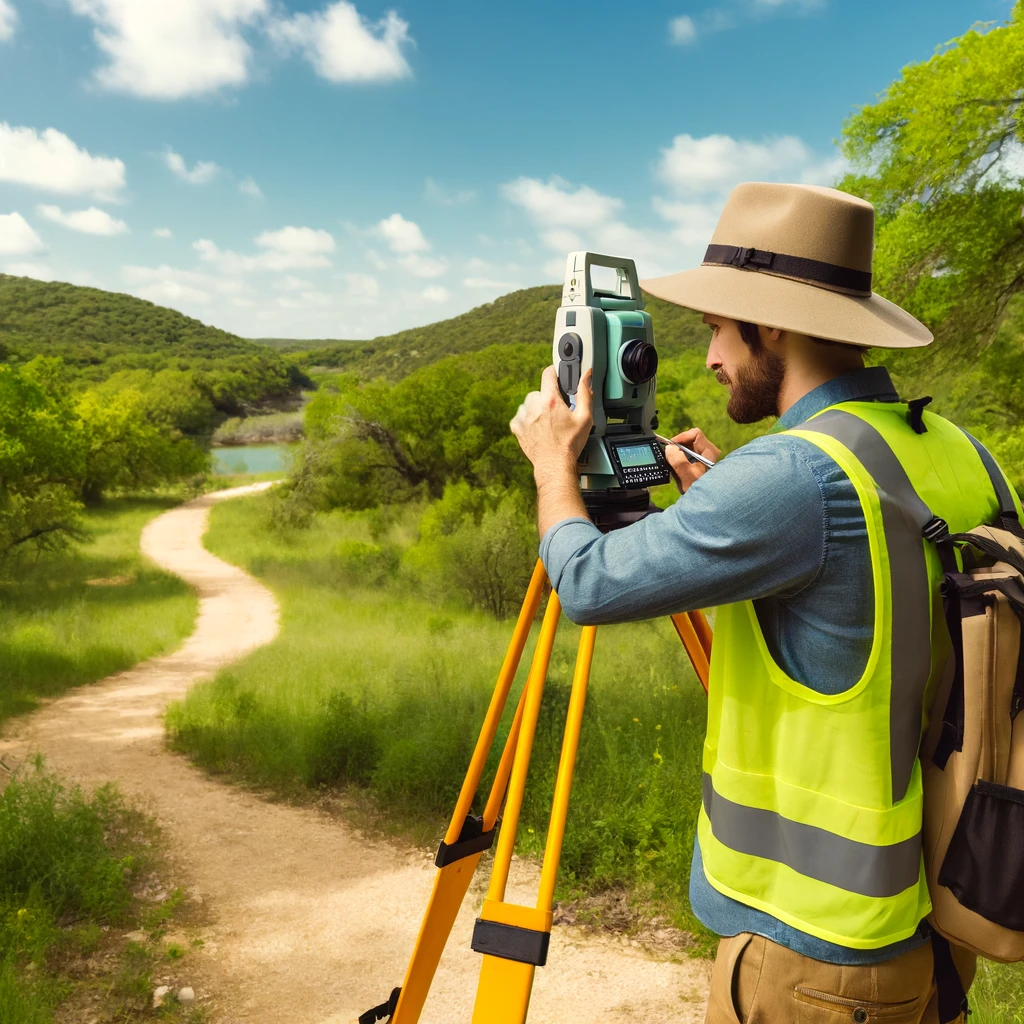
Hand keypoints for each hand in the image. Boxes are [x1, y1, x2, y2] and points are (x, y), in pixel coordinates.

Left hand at [510, 366, 593, 480]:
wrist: (554, 465)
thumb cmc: (569, 444)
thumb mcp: (585, 418)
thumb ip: (585, 393)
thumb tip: (586, 376)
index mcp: (550, 401)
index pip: (548, 373)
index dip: (555, 372)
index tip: (558, 376)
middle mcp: (533, 406)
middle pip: (540, 391)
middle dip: (548, 397)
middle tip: (558, 411)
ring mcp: (523, 417)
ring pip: (529, 403)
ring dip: (537, 408)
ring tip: (549, 422)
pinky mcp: (517, 427)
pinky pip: (521, 416)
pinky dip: (528, 419)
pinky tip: (539, 428)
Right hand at [665, 427, 720, 493]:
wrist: (703, 502)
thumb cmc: (699, 490)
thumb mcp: (686, 476)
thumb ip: (677, 461)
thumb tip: (669, 448)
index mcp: (709, 452)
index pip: (695, 434)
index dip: (681, 437)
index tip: (671, 446)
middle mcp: (708, 452)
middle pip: (690, 440)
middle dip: (678, 447)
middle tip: (670, 456)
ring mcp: (704, 457)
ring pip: (687, 447)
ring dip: (678, 454)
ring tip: (673, 465)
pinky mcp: (699, 463)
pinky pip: (687, 455)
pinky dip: (680, 459)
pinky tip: (677, 469)